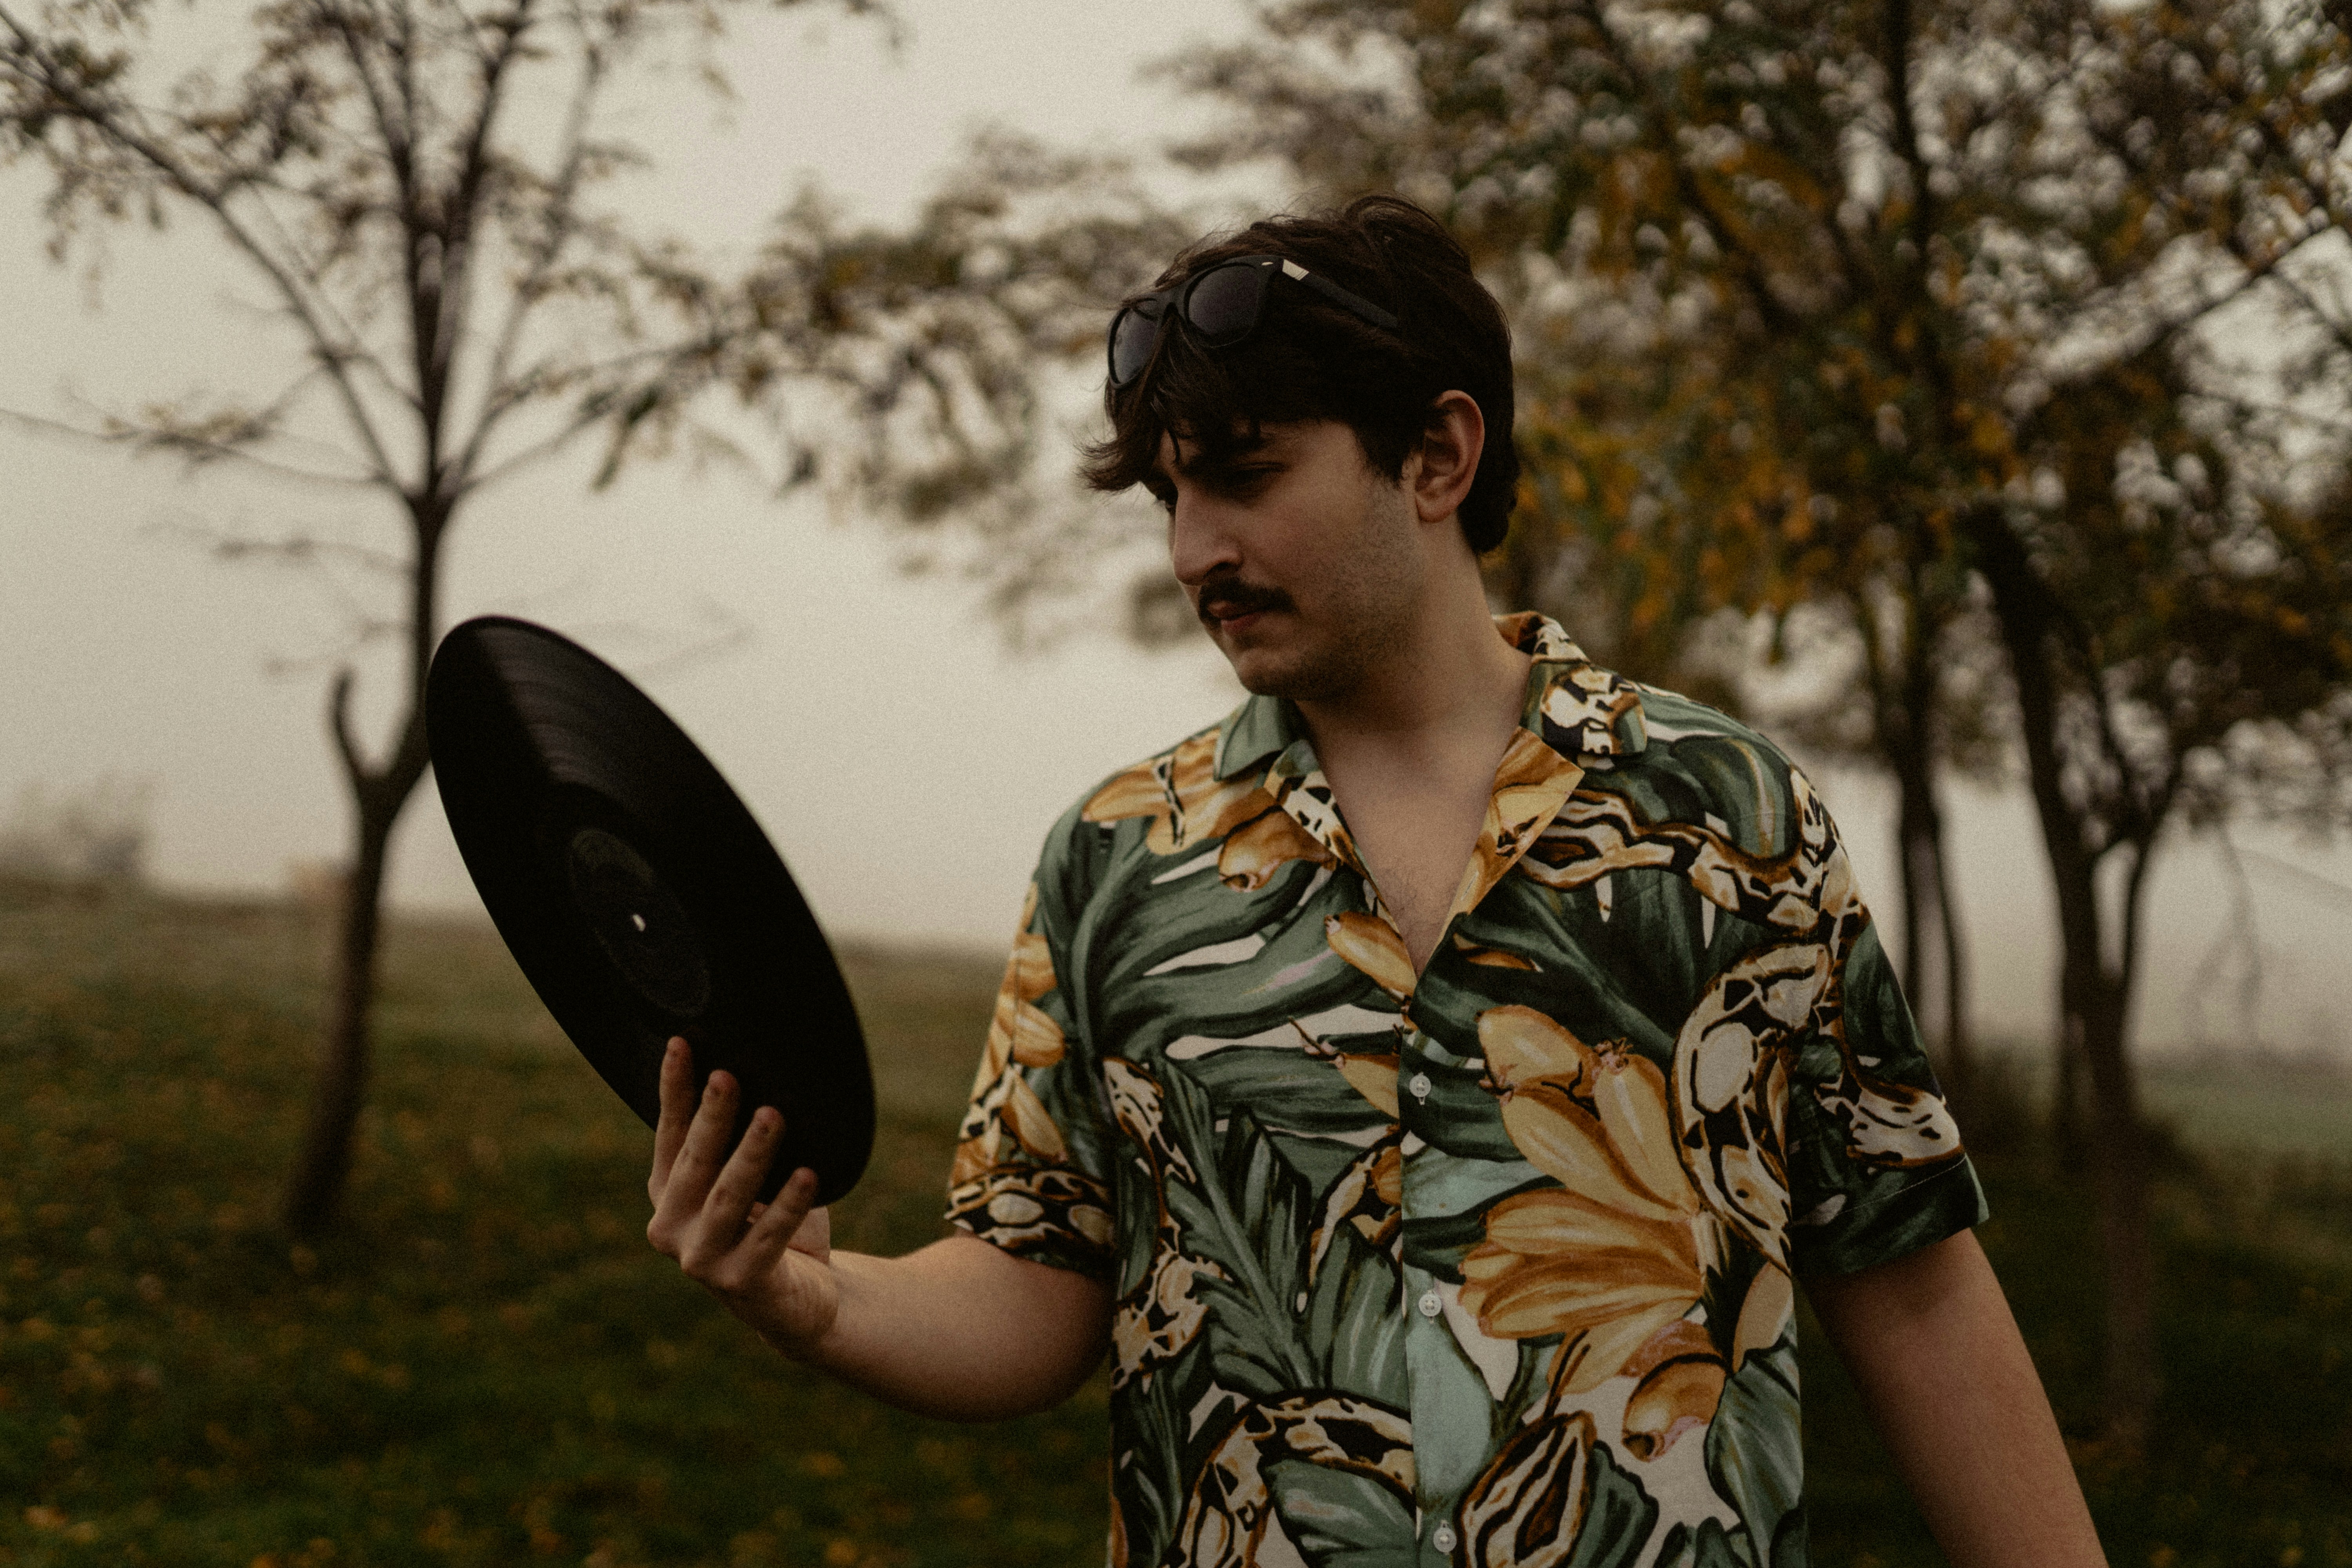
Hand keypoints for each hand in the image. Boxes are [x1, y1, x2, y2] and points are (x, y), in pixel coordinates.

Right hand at [645, 1037, 838, 1355]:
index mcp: (668, 1192)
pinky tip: (809, 1175)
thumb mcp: (755, 1177)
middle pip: (696, 1160)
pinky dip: (789, 1206)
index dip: (674, 1089)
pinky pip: (768, 1238)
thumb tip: (765, 1069)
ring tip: (773, 1115)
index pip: (670, 1132)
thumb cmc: (774, 1223)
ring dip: (752, 1154)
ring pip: (729, 1197)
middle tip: (729, 1074)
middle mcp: (670, 1226)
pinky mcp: (738, 1284)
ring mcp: (700, 1259)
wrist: (799, 1300)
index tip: (682, 1043)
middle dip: (713, 1116)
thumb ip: (743, 1139)